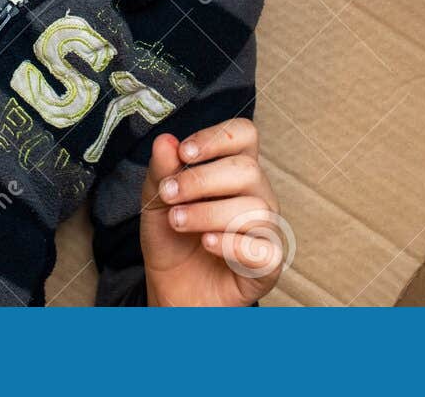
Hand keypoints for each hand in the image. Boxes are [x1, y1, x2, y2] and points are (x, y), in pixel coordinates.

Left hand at [138, 118, 285, 305]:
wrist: (171, 290)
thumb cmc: (172, 240)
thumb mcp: (156, 201)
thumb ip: (161, 171)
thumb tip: (165, 141)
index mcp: (235, 170)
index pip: (245, 135)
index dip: (217, 137)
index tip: (184, 152)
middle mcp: (257, 195)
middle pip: (248, 170)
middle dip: (202, 180)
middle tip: (169, 195)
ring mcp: (265, 230)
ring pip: (255, 209)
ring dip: (207, 214)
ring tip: (177, 223)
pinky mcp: (267, 265)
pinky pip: (263, 249)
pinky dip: (231, 244)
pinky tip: (205, 244)